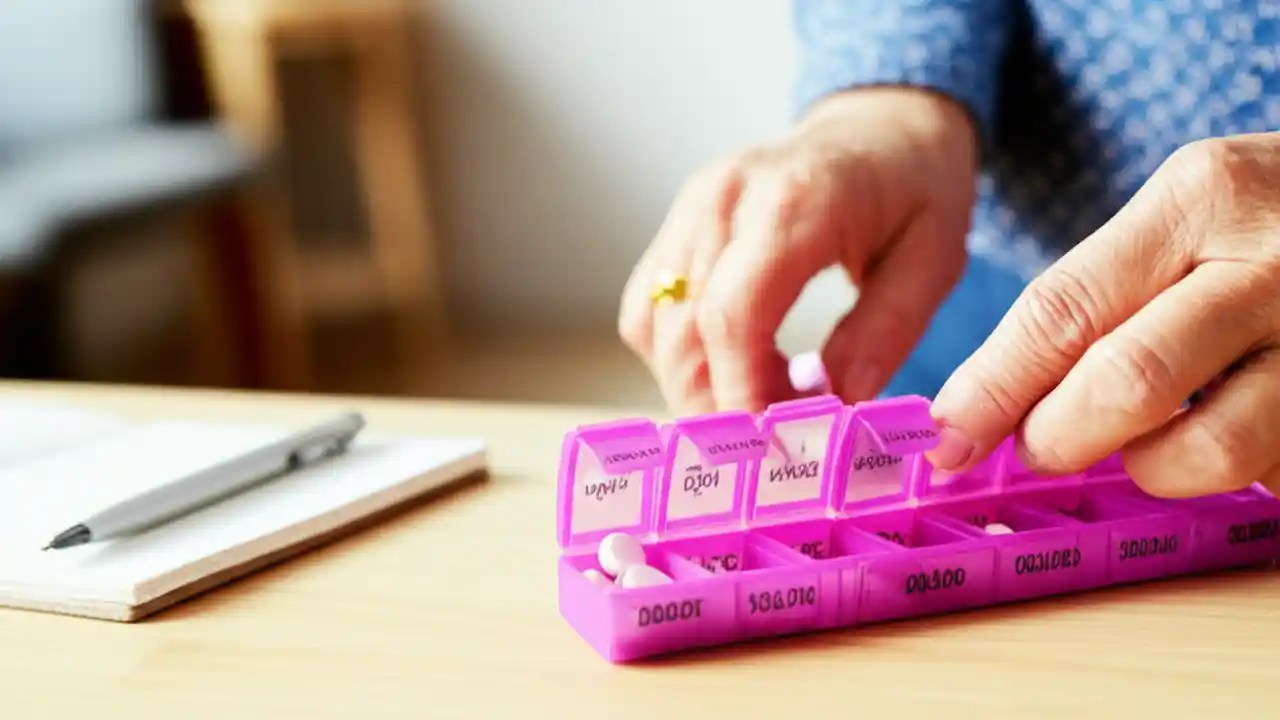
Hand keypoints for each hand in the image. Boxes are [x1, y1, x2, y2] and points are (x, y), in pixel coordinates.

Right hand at [618, 88, 977, 415]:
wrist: (879, 124)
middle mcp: (725, 198)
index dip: (740, 395)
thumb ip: (883, 335)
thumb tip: (834, 410)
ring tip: (763, 402)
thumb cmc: (916, 189)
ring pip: (652, 324)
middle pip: (682, 330)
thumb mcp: (934, 262)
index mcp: (794, 201)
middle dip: (715, 405)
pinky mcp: (677, 222)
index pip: (733, 315)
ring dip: (693, 384)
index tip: (771, 452)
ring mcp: (691, 206)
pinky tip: (737, 369)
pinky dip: (681, 355)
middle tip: (771, 446)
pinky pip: (649, 307)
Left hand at [927, 132, 1279, 497]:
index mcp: (1202, 197)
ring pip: (1207, 449)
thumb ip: (1097, 299)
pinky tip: (1225, 428)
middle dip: (1059, 435)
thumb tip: (984, 406)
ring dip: (1149, 466)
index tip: (944, 440)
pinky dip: (1226, 471)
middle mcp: (1274, 259)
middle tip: (1040, 448)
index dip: (991, 388)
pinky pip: (1270, 470)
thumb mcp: (1184, 221)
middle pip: (1125, 383)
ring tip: (1148, 439)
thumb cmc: (1260, 229)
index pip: (1062, 309)